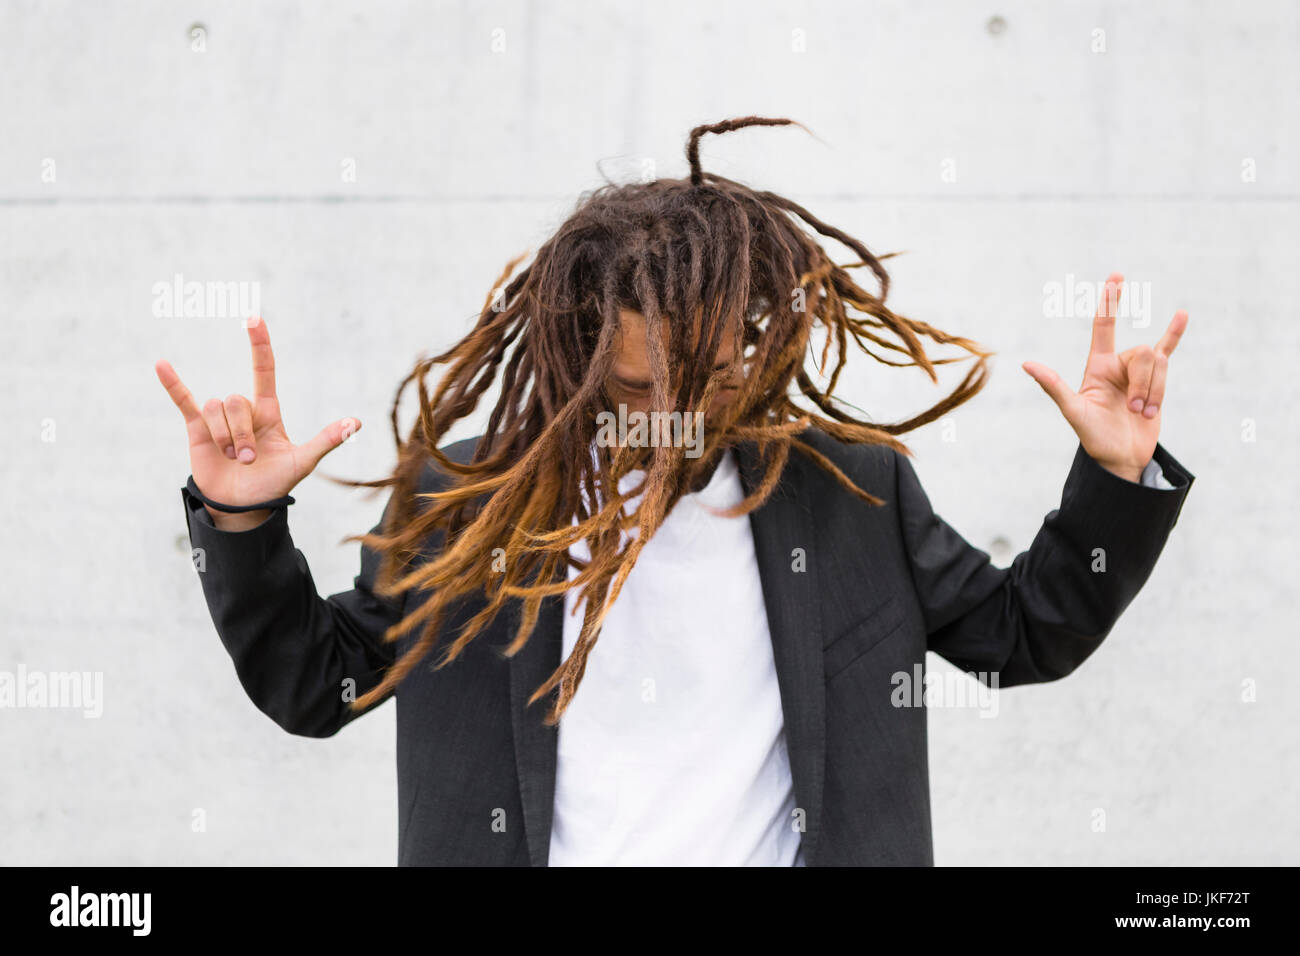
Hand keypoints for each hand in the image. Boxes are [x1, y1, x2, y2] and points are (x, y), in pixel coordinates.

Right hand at [155, 316, 360, 524]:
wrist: (243, 507)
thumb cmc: (273, 484)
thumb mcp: (302, 462)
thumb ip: (326, 440)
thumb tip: (356, 422)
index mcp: (268, 412)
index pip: (263, 370)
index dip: (260, 346)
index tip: (254, 320)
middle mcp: (243, 410)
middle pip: (237, 401)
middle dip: (242, 433)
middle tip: (250, 459)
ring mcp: (219, 418)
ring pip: (216, 406)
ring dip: (224, 437)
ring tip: (233, 459)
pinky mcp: (197, 428)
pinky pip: (184, 400)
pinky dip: (173, 384)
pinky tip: (161, 364)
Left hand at [1022, 272, 1186, 481]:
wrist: (1121, 458)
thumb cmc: (1094, 437)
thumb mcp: (1073, 411)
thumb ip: (1054, 386)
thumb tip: (1027, 364)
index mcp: (1098, 366)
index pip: (1104, 326)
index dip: (1109, 301)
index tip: (1116, 276)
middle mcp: (1119, 365)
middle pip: (1143, 352)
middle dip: (1143, 383)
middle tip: (1132, 410)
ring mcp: (1139, 373)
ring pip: (1160, 363)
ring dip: (1155, 392)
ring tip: (1142, 414)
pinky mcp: (1157, 383)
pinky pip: (1169, 353)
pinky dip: (1175, 334)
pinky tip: (1182, 315)